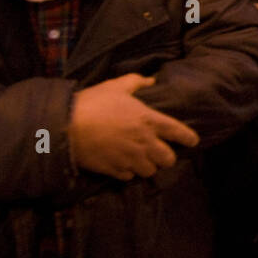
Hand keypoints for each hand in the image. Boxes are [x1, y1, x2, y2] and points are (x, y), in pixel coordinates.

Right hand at [70, 74, 199, 180]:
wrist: (65, 126)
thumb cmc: (93, 103)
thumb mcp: (116, 86)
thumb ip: (136, 82)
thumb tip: (150, 80)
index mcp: (149, 120)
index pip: (178, 132)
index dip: (189, 138)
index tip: (192, 141)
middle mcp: (144, 143)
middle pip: (168, 159)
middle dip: (166, 156)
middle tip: (159, 151)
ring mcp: (130, 159)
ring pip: (150, 171)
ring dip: (147, 165)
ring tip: (140, 158)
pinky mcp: (114, 170)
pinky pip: (129, 176)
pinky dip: (128, 171)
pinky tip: (122, 163)